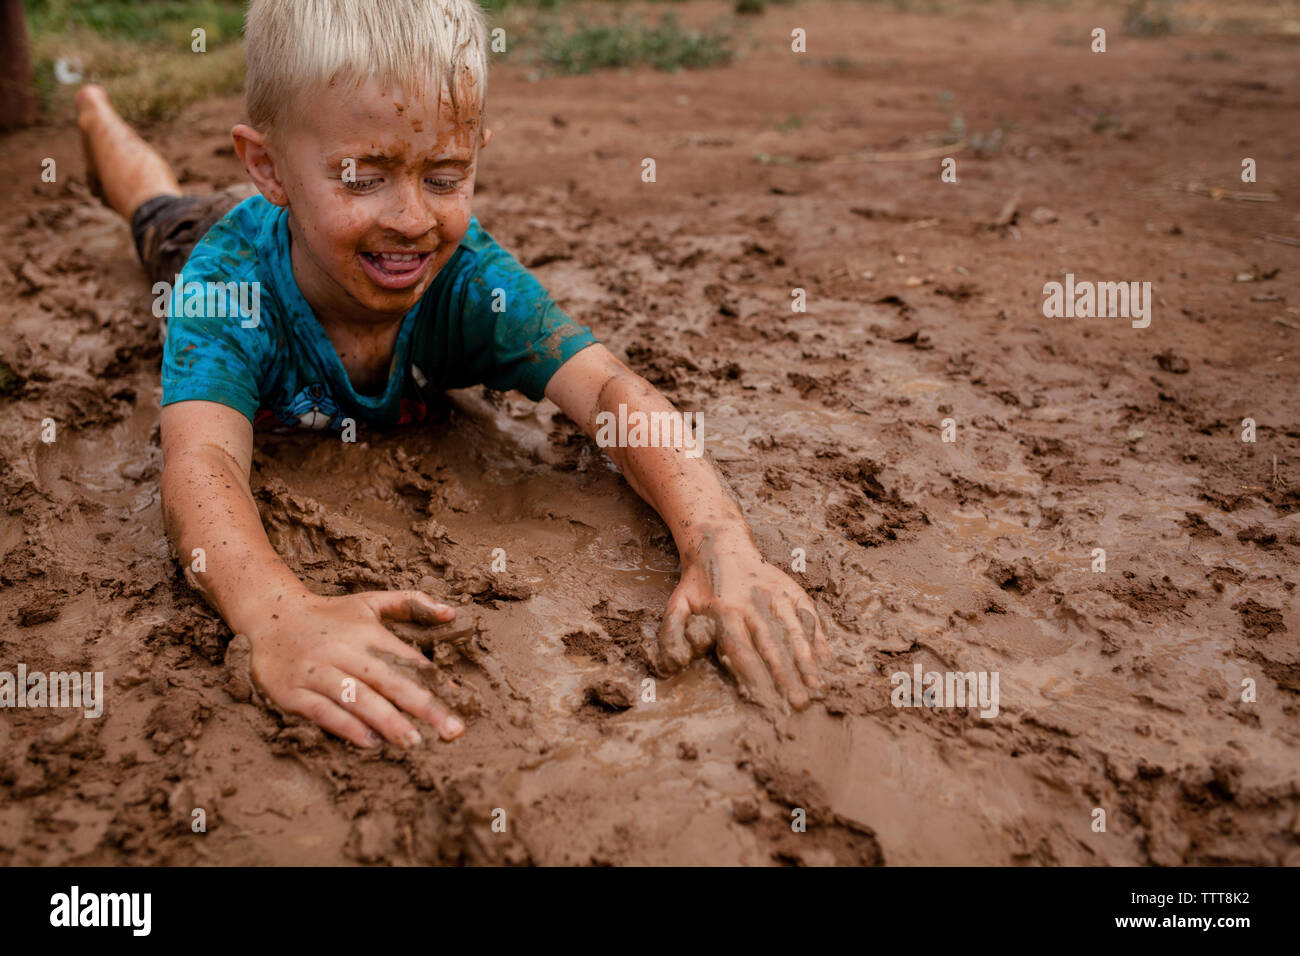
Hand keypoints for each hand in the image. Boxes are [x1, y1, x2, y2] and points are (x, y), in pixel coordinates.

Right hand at [244, 589, 466, 746]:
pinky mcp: (292, 691)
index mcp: (368, 633)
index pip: (408, 661)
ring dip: (387, 721)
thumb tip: (453, 612)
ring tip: (414, 741)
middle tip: (451, 731)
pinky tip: (370, 742)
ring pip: (357, 698)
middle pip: (389, 681)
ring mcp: (317, 672)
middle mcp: (345, 652)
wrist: (269, 615)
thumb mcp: (370, 602)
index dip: (435, 683)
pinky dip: (346, 726)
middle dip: (423, 707)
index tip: (460, 704)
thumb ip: (411, 604)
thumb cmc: (329, 615)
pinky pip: (322, 711)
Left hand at [656, 531, 832, 709]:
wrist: (719, 542)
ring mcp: (775, 595)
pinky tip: (827, 660)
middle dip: (786, 678)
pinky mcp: (791, 589)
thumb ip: (671, 635)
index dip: (754, 677)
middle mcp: (752, 604)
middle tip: (799, 705)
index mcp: (724, 612)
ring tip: (818, 688)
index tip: (764, 702)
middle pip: (771, 647)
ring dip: (807, 661)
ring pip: (793, 632)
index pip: (741, 650)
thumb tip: (674, 667)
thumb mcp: (676, 604)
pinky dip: (819, 637)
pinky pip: (808, 615)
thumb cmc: (698, 583)